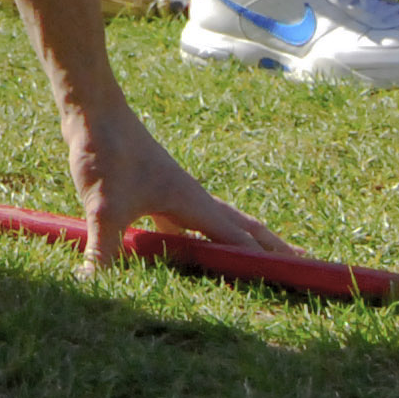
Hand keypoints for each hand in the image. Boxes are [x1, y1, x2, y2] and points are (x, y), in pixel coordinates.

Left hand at [66, 102, 287, 268]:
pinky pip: (196, 220)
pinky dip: (210, 234)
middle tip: (305, 261)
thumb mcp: (103, 208)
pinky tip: (199, 244)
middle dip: (273, 246)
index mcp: (192, 202)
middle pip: (244, 226)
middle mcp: (193, 198)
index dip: (266, 261)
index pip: (239, 240)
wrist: (93, 110)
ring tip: (265, 254)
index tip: (296, 277)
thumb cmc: (105, 152)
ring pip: (222, 221)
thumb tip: (93, 286)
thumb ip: (104, 250)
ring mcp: (178, 193)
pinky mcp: (159, 191)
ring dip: (246, 238)